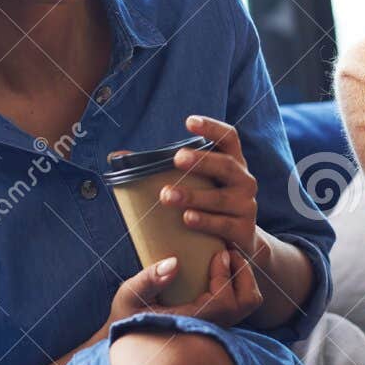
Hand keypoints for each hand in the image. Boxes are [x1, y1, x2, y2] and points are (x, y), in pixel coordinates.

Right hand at [104, 247, 263, 332]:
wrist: (130, 348)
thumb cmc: (127, 321)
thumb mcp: (129, 298)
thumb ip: (148, 280)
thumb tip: (174, 263)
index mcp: (193, 324)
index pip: (224, 302)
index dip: (225, 274)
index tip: (218, 253)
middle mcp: (212, 330)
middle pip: (248, 302)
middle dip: (243, 272)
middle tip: (228, 252)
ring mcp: (218, 329)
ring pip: (249, 304)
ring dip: (243, 278)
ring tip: (227, 259)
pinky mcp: (218, 325)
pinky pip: (242, 303)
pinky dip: (239, 284)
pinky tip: (221, 268)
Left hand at [163, 115, 263, 267]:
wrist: (239, 243)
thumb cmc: (210, 205)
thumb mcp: (197, 183)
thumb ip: (164, 169)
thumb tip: (118, 156)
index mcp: (233, 162)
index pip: (228, 138)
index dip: (212, 128)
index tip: (189, 121)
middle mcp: (244, 181)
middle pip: (226, 165)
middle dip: (202, 161)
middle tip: (177, 158)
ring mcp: (246, 206)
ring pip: (220, 198)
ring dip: (193, 195)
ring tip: (167, 195)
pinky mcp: (243, 230)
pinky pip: (223, 224)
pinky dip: (205, 221)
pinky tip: (187, 218)